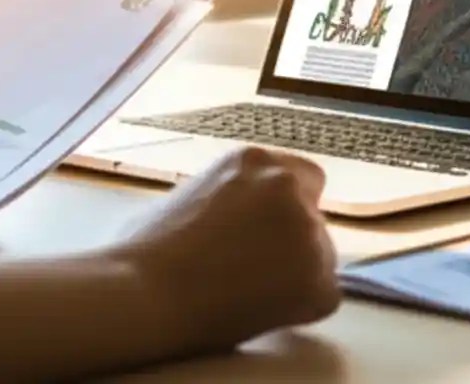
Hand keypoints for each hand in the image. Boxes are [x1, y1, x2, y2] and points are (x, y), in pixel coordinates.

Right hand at [111, 147, 340, 355]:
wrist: (146, 294)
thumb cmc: (145, 252)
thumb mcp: (187, 194)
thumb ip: (226, 194)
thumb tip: (235, 210)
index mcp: (253, 160)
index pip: (297, 177)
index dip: (283, 207)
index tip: (265, 230)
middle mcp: (287, 186)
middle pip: (313, 212)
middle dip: (293, 236)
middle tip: (260, 265)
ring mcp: (308, 230)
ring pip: (320, 253)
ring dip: (296, 271)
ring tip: (249, 292)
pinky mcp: (320, 278)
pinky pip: (323, 294)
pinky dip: (301, 306)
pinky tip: (261, 309)